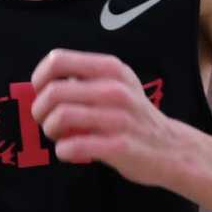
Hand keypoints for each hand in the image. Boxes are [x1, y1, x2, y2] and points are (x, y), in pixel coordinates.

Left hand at [29, 49, 178, 185]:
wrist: (172, 148)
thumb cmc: (134, 116)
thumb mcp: (118, 84)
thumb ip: (85, 79)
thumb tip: (42, 85)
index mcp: (111, 69)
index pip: (58, 60)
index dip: (39, 78)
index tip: (41, 93)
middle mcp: (115, 89)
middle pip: (53, 91)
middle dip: (40, 110)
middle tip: (45, 120)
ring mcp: (119, 118)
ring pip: (60, 117)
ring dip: (50, 130)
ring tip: (58, 136)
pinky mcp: (119, 146)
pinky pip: (74, 146)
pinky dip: (62, 150)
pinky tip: (69, 151)